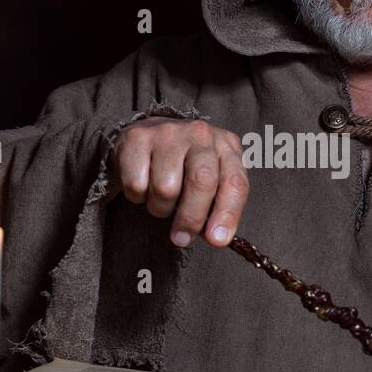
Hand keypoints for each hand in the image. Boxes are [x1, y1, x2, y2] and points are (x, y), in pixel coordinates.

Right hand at [110, 117, 248, 247]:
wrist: (147, 135)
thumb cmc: (183, 166)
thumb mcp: (211, 180)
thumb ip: (217, 206)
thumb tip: (216, 237)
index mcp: (225, 146)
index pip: (235, 182)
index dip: (227, 214)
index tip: (217, 240)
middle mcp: (199, 133)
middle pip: (202, 181)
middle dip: (191, 217)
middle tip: (181, 237)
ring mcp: (167, 132)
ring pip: (166, 188)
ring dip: (161, 207)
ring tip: (160, 201)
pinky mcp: (137, 137)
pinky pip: (137, 184)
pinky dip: (138, 196)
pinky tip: (143, 185)